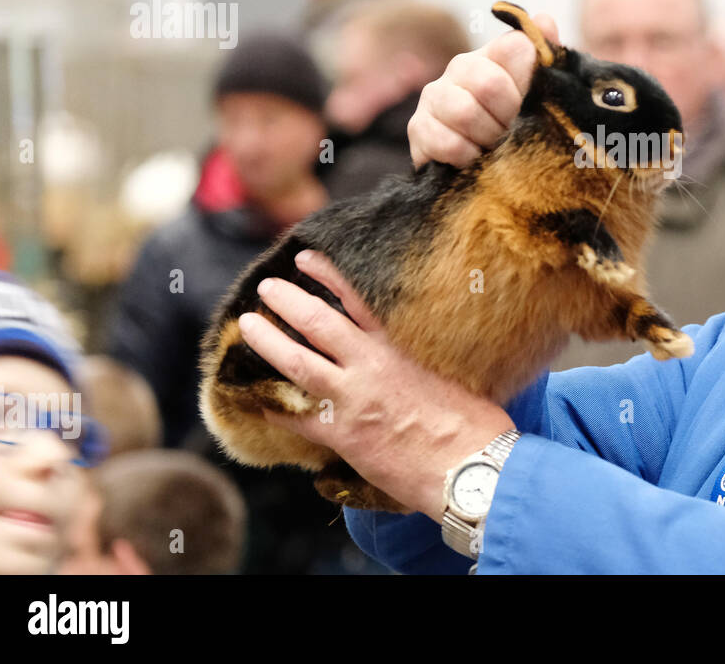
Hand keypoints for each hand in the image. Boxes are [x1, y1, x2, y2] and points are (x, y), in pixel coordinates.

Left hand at [239, 249, 514, 516]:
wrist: (472, 466)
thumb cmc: (476, 425)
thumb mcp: (449, 377)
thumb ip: (422, 364)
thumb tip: (418, 362)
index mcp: (398, 349)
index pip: (356, 301)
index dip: (327, 276)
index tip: (306, 259)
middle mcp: (370, 366)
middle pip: (317, 322)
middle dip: (287, 301)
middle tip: (267, 288)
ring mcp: (352, 400)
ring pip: (296, 363)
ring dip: (267, 342)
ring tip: (248, 326)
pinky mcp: (342, 436)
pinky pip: (296, 418)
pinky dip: (274, 408)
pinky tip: (258, 403)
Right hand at [406, 13, 560, 167]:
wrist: (477, 165)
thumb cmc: (512, 126)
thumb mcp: (537, 95)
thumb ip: (546, 58)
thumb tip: (545, 21)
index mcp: (493, 55)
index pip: (515, 48)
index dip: (529, 81)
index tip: (534, 100)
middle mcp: (460, 68)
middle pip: (490, 83)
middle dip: (509, 116)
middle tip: (513, 131)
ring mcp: (435, 97)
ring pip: (465, 112)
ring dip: (488, 138)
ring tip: (494, 147)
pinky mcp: (418, 129)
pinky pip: (447, 143)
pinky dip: (468, 156)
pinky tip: (474, 158)